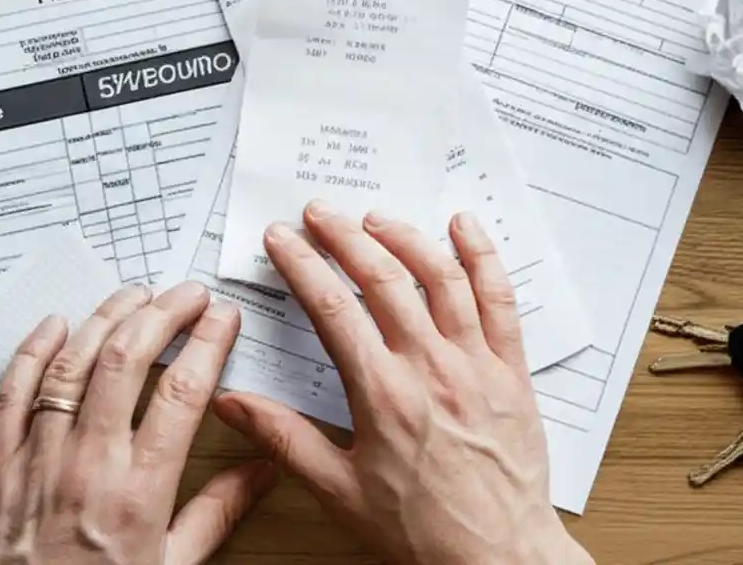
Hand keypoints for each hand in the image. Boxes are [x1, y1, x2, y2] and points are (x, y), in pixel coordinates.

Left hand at [0, 281, 276, 564]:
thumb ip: (217, 514)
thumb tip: (263, 470)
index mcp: (138, 493)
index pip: (182, 393)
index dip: (207, 344)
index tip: (223, 319)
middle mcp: (87, 466)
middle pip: (126, 361)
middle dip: (163, 313)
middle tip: (187, 294)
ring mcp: (37, 461)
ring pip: (71, 366)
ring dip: (105, 319)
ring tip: (135, 295)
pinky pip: (11, 394)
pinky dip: (33, 352)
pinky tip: (55, 325)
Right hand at [213, 201, 592, 564]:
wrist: (499, 557)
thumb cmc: (422, 532)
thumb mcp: (340, 492)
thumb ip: (284, 439)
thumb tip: (231, 404)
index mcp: (381, 394)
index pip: (331, 308)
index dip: (301, 264)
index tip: (280, 238)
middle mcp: (429, 367)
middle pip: (382, 279)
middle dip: (343, 236)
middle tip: (318, 212)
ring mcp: (475, 364)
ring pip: (440, 278)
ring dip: (405, 238)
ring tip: (375, 217)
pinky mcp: (511, 371)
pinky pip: (500, 300)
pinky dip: (482, 257)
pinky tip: (464, 229)